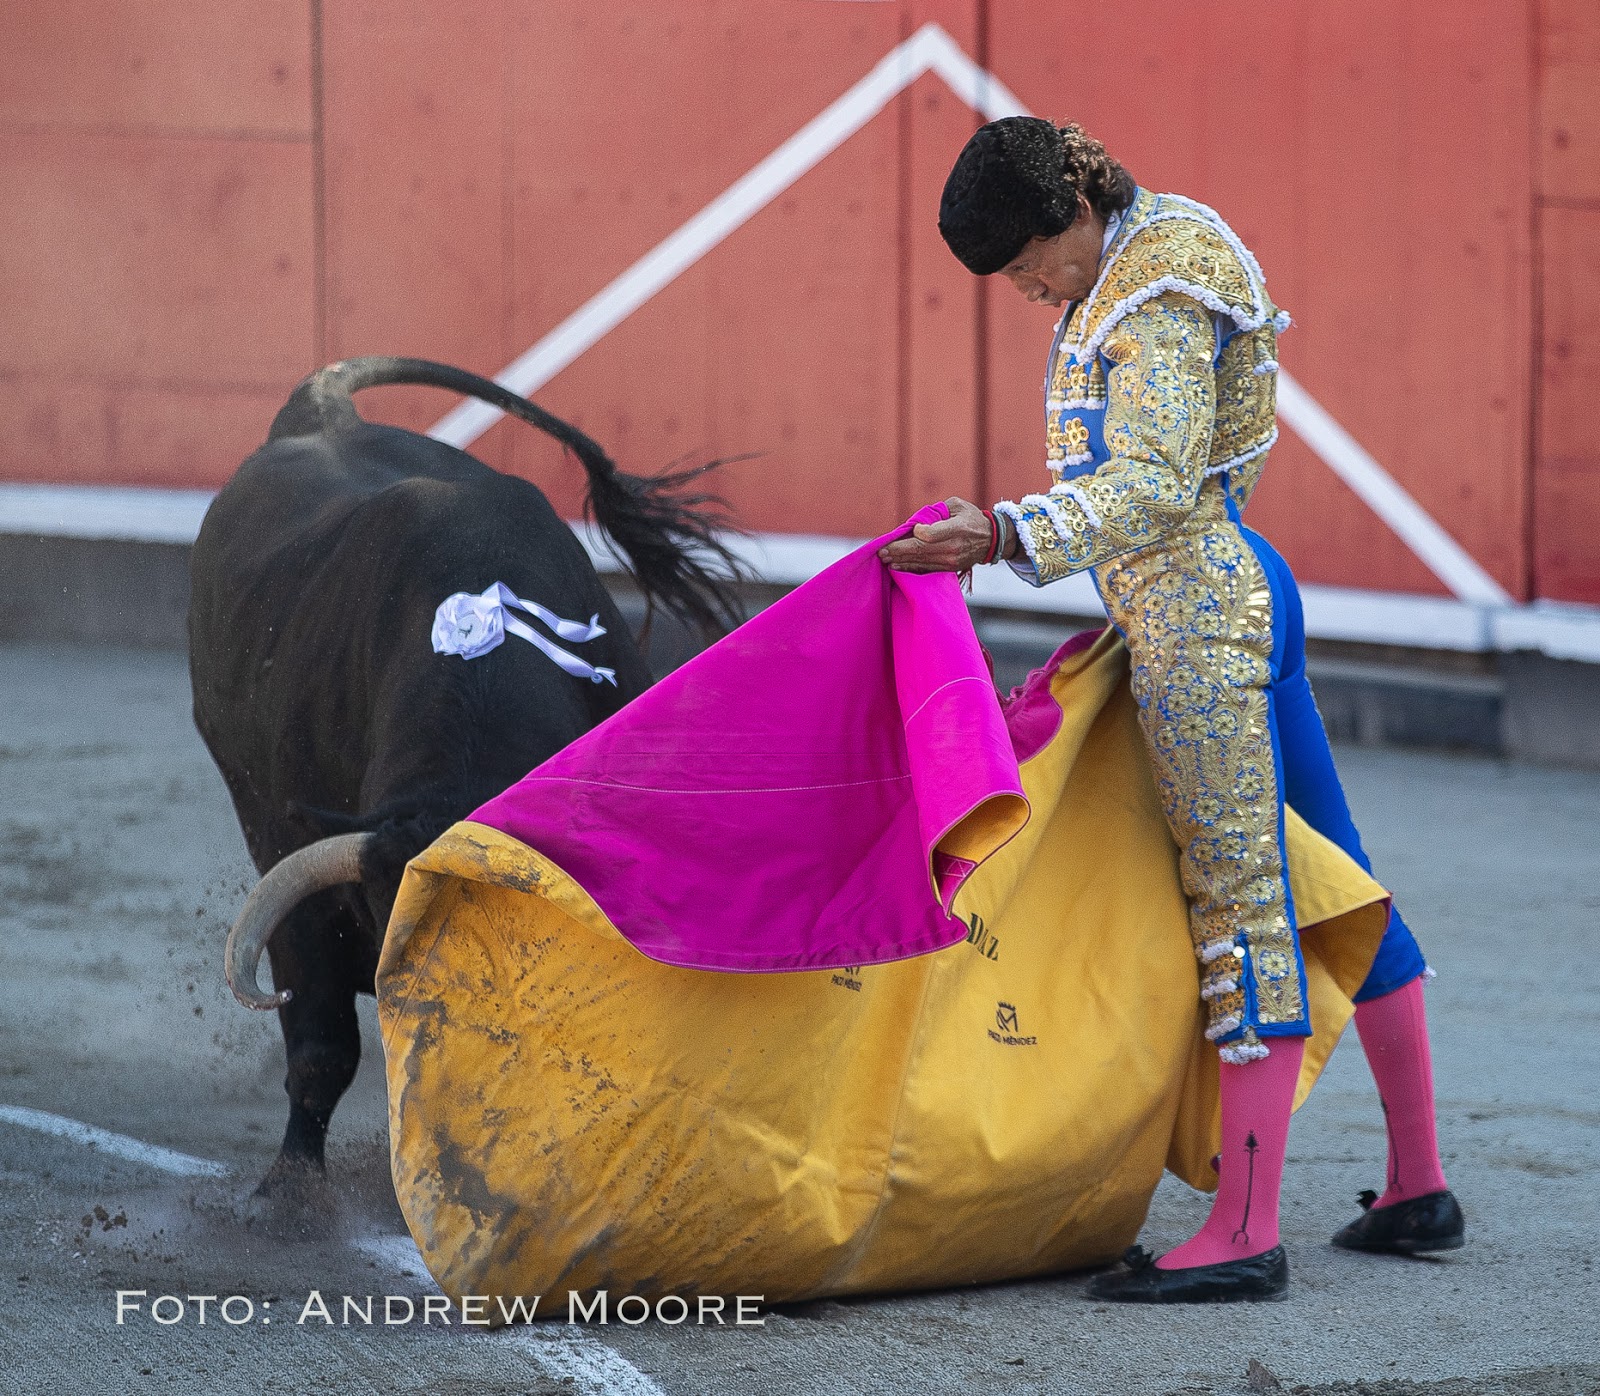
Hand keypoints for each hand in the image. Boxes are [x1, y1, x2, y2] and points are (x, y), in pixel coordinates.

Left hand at [878, 498, 992, 572]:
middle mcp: (955, 546)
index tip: (911, 530)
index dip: (918, 533)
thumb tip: (915, 523)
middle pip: (922, 550)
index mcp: (958, 527)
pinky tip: (897, 566)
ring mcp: (952, 560)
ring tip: (885, 558)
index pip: (932, 534)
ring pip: (922, 561)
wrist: (991, 540)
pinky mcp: (949, 568)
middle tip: (882, 550)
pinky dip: (910, 567)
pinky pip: (927, 569)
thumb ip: (936, 511)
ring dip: (901, 560)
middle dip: (899, 550)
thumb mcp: (957, 505)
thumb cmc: (970, 518)